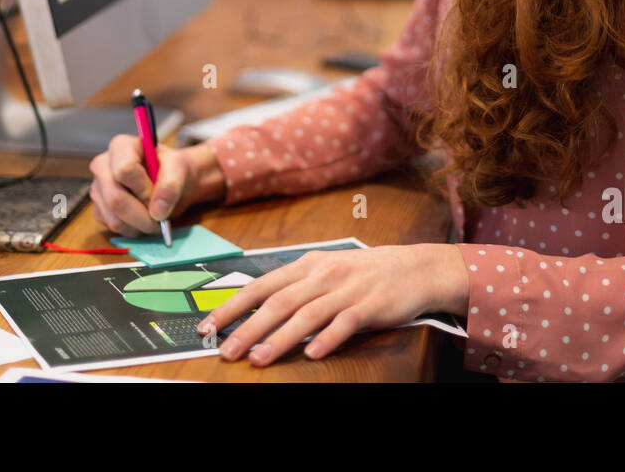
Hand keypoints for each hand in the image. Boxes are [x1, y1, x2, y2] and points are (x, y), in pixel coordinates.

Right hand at [89, 136, 221, 236]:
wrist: (170, 182)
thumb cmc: (172, 170)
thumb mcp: (179, 169)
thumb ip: (171, 184)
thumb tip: (157, 211)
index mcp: (121, 147)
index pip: (124, 170)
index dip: (142, 188)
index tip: (156, 195)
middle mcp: (103, 166)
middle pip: (115, 198)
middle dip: (142, 215)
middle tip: (161, 219)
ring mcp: (98, 188)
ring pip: (113, 217)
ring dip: (139, 225)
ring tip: (155, 219)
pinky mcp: (99, 208)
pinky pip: (111, 226)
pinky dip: (132, 229)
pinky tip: (143, 220)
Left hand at [196, 244, 468, 365]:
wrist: (415, 268)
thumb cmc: (365, 273)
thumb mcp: (326, 270)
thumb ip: (295, 287)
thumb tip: (257, 308)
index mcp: (307, 265)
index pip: (261, 286)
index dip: (233, 306)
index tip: (209, 326)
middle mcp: (323, 274)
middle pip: (278, 302)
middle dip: (248, 328)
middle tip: (226, 351)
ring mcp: (347, 289)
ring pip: (306, 315)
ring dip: (279, 338)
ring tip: (258, 359)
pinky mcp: (370, 305)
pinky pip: (345, 323)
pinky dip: (328, 338)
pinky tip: (313, 354)